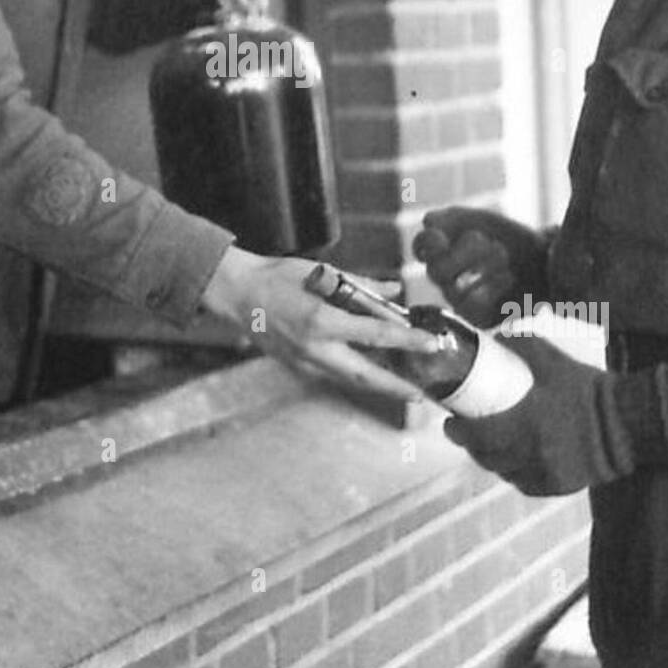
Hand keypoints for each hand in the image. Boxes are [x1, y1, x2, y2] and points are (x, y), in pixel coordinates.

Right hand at [200, 246, 436, 402]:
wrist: (236, 293)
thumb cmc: (277, 277)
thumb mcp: (322, 274)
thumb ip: (362, 286)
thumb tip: (395, 292)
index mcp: (323, 321)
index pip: (377, 335)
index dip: (408, 340)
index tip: (431, 344)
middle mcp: (315, 349)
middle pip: (367, 377)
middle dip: (397, 388)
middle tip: (422, 393)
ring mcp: (305, 362)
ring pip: (350, 380)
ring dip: (378, 384)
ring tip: (404, 386)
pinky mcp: (298, 367)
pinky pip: (334, 374)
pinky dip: (355, 375)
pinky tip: (371, 372)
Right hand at [412, 207, 548, 327]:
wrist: (546, 261)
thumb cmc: (511, 238)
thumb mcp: (483, 220)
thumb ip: (453, 218)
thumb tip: (428, 221)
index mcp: (442, 251)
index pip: (420, 248)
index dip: (428, 243)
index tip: (442, 237)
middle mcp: (446, 277)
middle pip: (436, 271)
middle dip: (463, 253)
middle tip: (485, 241)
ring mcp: (459, 298)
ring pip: (453, 291)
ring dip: (481, 267)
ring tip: (503, 256)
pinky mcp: (477, 317)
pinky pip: (472, 307)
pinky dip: (492, 286)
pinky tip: (508, 277)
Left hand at [441, 321, 629, 495]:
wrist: (629, 421)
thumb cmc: (589, 389)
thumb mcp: (554, 360)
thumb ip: (524, 345)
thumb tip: (500, 337)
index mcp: (525, 423)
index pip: (477, 435)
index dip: (457, 432)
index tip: (449, 423)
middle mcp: (531, 453)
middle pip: (488, 458)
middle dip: (472, 446)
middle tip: (465, 433)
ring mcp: (546, 473)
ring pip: (506, 474)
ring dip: (493, 462)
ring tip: (488, 447)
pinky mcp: (561, 486)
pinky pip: (527, 485)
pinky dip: (516, 475)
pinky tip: (513, 464)